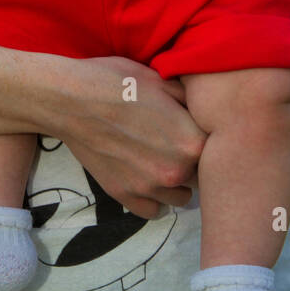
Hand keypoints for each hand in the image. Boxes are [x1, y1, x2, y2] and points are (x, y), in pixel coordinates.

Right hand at [45, 55, 205, 218]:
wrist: (70, 99)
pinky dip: (154, 199)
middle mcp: (176, 170)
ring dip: (176, 183)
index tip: (194, 128)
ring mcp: (150, 188)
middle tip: (175, 141)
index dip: (206, 136)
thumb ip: (190, 101)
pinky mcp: (126, 197)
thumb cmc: (116, 81)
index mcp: (192, 140)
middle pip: (201, 175)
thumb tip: (205, 108)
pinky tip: (147, 178)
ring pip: (181, 197)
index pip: (218, 149)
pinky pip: (154, 211)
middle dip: (193, 161)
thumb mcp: (161, 79)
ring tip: (161, 160)